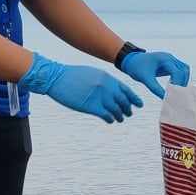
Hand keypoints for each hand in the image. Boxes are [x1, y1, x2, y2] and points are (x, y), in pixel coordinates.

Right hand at [21, 53, 142, 122]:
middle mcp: (106, 88)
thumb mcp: (93, 73)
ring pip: (117, 110)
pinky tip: (110, 120)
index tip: (139, 104)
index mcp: (108, 78)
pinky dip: (110, 119)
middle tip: (128, 113)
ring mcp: (99, 97)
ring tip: (120, 119)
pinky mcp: (91, 107)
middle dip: (128, 109)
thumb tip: (114, 90)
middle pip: (123, 101)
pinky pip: (106, 116)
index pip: (126, 90)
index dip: (134, 98)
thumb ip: (105, 81)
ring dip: (120, 116)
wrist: (56, 78)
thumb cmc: (73, 75)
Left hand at [119, 50, 190, 98]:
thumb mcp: (145, 79)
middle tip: (178, 94)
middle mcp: (169, 57)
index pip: (177, 71)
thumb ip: (156, 89)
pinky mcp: (170, 63)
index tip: (175, 94)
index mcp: (163, 59)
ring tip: (177, 91)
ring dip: (183, 80)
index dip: (178, 84)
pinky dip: (180, 78)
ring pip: (184, 70)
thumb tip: (165, 99)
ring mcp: (170, 59)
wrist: (130, 60)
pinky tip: (174, 86)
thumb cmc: (136, 67)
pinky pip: (180, 70)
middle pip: (184, 70)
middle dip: (182, 83)